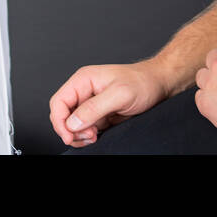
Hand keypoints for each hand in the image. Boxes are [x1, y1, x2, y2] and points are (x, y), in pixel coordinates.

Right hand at [49, 58, 170, 147]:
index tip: (69, 136)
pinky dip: (86, 136)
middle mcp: (84, 91)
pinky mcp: (98, 114)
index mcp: (83, 80)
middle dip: (71, 130)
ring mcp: (90, 103)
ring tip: (94, 136)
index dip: (59, 121)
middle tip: (88, 136)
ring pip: (72, 124)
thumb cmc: (142, 82)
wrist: (158, 85)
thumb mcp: (119, 95)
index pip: (59, 102)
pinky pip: (84, 128)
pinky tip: (98, 135)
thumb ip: (94, 108)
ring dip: (79, 134)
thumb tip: (72, 122)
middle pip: (62, 115)